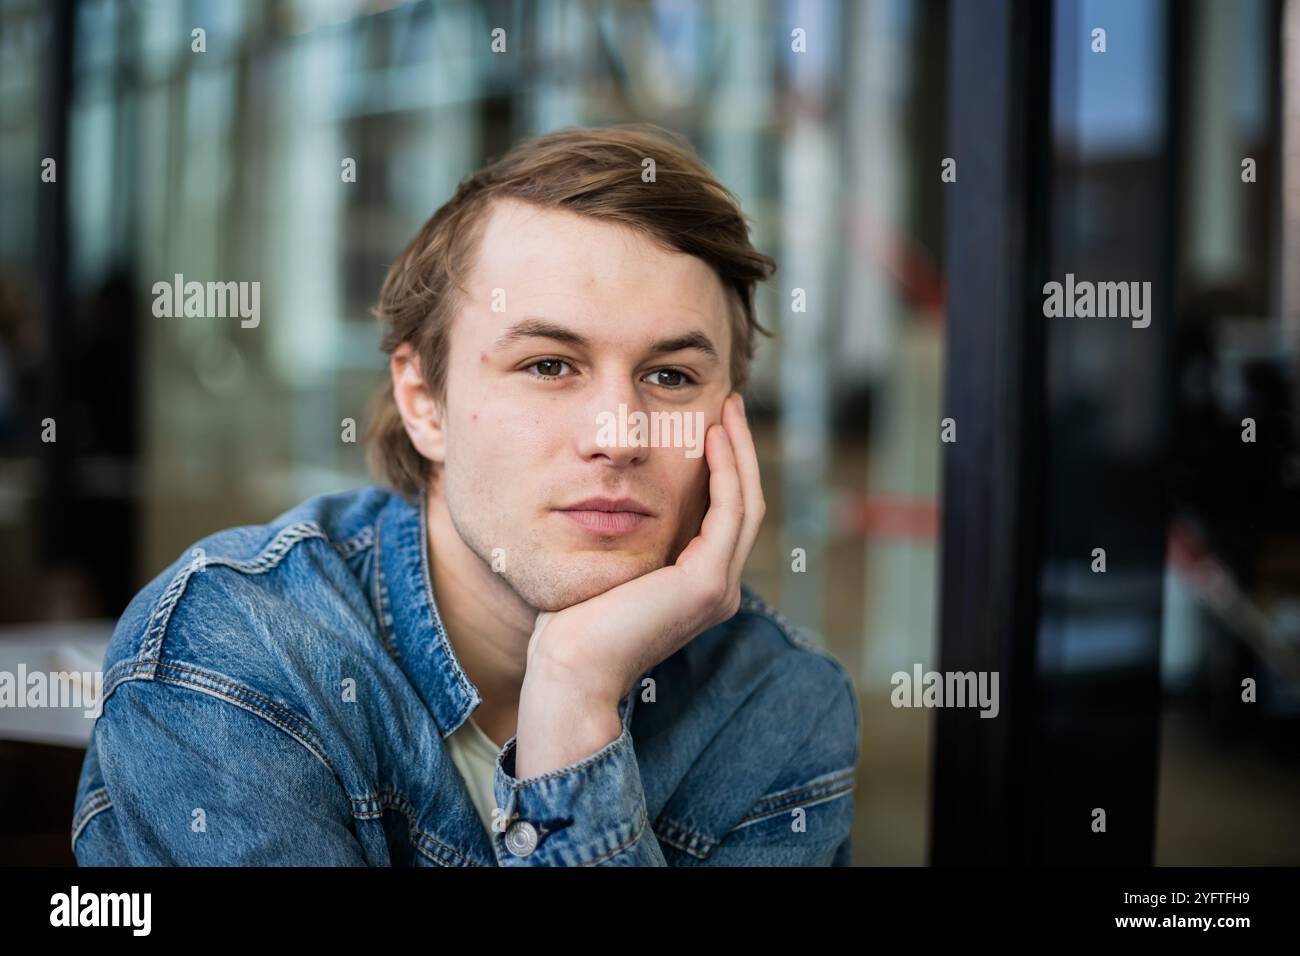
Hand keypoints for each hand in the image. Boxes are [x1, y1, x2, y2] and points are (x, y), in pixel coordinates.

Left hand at [514, 393, 764, 776]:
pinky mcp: (707, 584)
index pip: (726, 516)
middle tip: (731, 403)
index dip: (726, 467)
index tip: (713, 422)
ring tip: (728, 409)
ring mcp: (719, 588)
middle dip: (740, 450)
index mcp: (700, 587)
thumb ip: (626, 537)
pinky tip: (712, 437)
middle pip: (746, 504)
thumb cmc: (571, 622)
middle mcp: (719, 588)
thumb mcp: (607, 565)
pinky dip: (726, 471)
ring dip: (738, 451)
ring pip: (745, 503)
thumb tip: (609, 497)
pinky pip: (728, 512)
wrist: (568, 668)